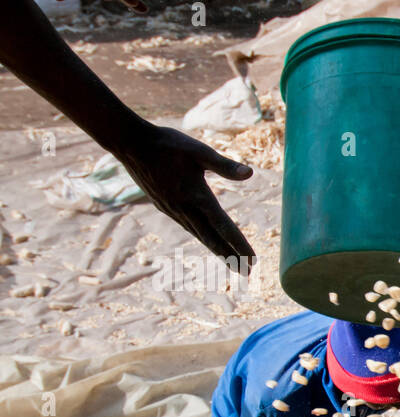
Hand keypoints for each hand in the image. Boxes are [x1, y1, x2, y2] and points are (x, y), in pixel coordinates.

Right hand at [114, 124, 255, 266]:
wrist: (130, 143)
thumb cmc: (167, 144)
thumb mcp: (199, 151)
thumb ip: (225, 165)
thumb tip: (250, 173)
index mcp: (197, 196)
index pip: (224, 227)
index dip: (239, 246)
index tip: (253, 261)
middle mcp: (185, 209)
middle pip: (213, 239)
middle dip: (231, 257)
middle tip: (247, 273)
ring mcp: (173, 210)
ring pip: (200, 236)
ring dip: (218, 251)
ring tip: (233, 264)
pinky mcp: (165, 207)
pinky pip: (189, 228)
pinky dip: (203, 239)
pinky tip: (209, 241)